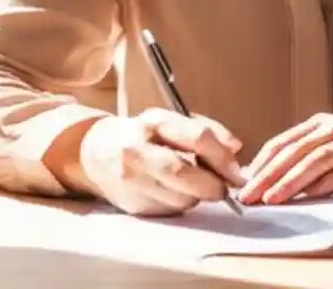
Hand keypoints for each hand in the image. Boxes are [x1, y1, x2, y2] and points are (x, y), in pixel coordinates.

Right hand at [76, 109, 245, 215]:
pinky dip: (181, 204)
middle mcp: (138, 150)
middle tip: (224, 189)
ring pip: (180, 198)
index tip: (236, 172)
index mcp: (154, 122)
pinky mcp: (131, 204)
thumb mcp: (173, 122)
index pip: (197, 137)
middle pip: (184, 173)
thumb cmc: (146, 135)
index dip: (222, 157)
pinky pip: (170, 210)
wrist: (96, 153)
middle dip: (212, 185)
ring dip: (197, 196)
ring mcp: (131, 179)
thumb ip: (207, 131)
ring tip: (196, 186)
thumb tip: (236, 149)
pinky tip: (176, 192)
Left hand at [238, 113, 332, 204]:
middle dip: (268, 174)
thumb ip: (313, 160)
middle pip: (295, 150)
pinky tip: (312, 194)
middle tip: (248, 195)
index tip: (242, 185)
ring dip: (292, 179)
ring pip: (318, 158)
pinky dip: (328, 181)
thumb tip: (278, 183)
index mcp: (324, 123)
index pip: (284, 142)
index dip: (260, 164)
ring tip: (272, 197)